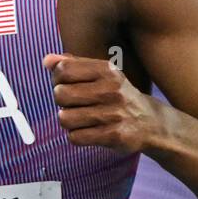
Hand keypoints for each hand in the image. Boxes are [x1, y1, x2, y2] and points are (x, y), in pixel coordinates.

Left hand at [42, 53, 158, 153]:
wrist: (151, 122)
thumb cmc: (118, 95)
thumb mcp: (102, 74)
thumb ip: (73, 64)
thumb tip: (46, 60)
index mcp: (106, 70)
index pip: (63, 70)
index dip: (57, 79)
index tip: (65, 85)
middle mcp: (111, 90)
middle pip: (60, 94)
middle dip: (62, 102)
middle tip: (74, 104)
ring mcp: (113, 113)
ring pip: (65, 118)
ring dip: (69, 121)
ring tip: (81, 119)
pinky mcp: (113, 135)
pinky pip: (75, 137)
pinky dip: (77, 136)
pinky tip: (88, 131)